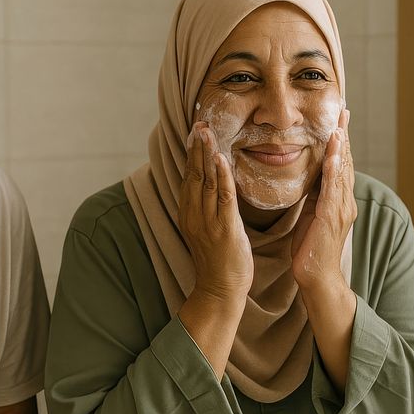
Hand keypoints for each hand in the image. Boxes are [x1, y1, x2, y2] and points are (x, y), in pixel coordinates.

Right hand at [179, 122, 253, 302]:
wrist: (220, 290)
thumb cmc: (218, 262)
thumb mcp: (207, 231)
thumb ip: (208, 208)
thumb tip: (214, 188)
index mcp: (189, 214)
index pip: (189, 177)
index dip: (192, 153)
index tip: (196, 131)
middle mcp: (195, 215)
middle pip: (194, 174)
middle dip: (197, 147)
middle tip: (200, 122)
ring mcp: (208, 222)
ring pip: (206, 181)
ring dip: (206, 154)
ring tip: (207, 132)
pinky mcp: (224, 229)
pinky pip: (223, 197)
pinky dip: (221, 176)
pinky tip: (220, 158)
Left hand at [291, 109, 356, 291]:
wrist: (316, 277)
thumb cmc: (310, 249)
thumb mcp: (310, 215)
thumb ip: (313, 196)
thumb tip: (307, 177)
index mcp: (338, 200)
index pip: (340, 164)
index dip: (339, 141)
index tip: (338, 119)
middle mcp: (344, 201)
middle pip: (345, 162)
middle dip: (344, 136)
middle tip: (344, 112)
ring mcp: (341, 210)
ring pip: (342, 172)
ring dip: (341, 148)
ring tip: (339, 126)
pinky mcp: (332, 218)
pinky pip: (332, 191)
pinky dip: (334, 172)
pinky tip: (333, 157)